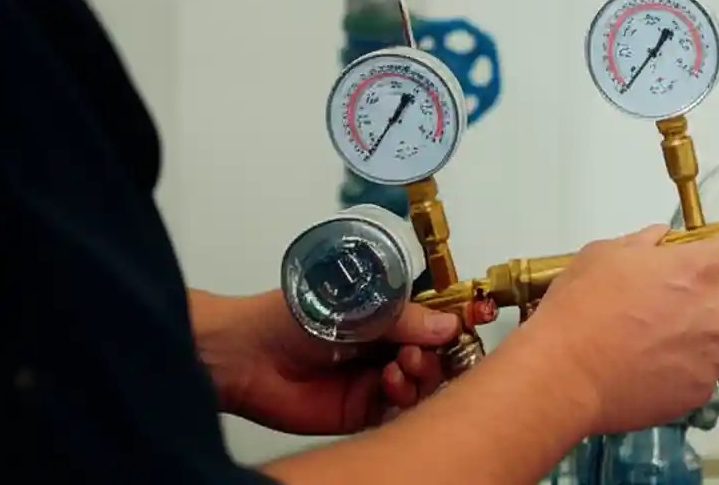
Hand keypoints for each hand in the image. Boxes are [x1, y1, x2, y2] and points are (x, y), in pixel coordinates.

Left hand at [192, 289, 460, 434]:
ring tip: (399, 366)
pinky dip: (403, 399)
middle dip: (438, 353)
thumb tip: (449, 324)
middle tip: (420, 350)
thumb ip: (403, 318)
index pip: (436, 319)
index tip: (471, 321)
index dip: (457, 321)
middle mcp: (387, 346)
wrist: (247, 355)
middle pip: (438, 356)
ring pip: (424, 384)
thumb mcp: (356, 306)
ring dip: (421, 375)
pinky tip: (389, 386)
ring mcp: (377, 379)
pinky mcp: (364, 411)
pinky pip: (401, 411)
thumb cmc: (289, 317)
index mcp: (388, 315)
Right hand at [524, 224, 718, 434]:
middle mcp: (717, 314)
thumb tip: (661, 241)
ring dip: (718, 341)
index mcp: (701, 271)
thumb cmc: (581, 310)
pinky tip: (661, 367)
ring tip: (677, 341)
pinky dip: (695, 372)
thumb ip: (645, 244)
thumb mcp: (606, 254)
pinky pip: (712, 379)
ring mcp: (711, 358)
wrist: (564, 373)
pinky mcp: (698, 393)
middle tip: (685, 306)